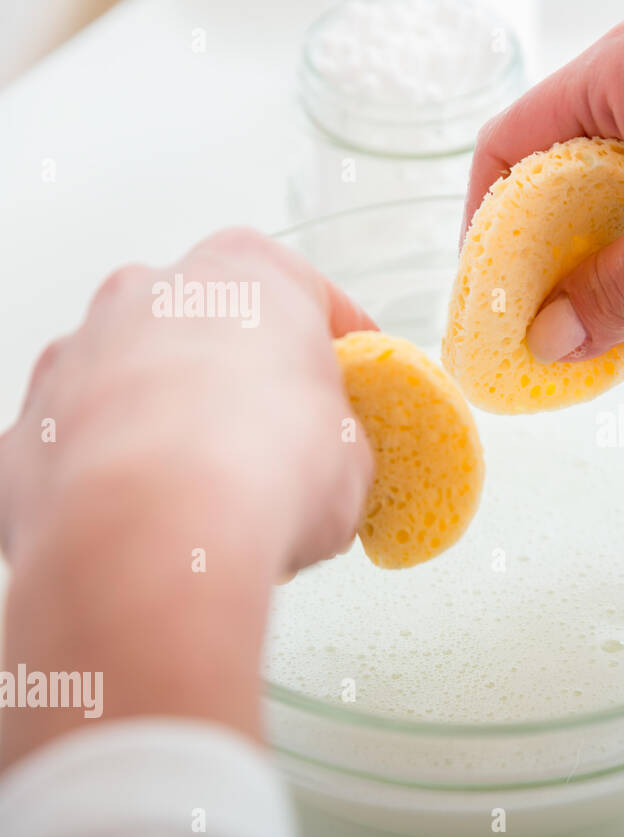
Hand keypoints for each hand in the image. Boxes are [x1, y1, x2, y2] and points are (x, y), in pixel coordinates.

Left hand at [0, 228, 374, 765]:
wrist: (153, 541)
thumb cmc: (258, 472)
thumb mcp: (355, 458)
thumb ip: (337, 438)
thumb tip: (330, 464)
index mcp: (246, 273)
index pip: (307, 294)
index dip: (336, 345)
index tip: (351, 379)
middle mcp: (149, 293)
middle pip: (208, 324)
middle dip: (241, 374)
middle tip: (280, 437)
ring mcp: (76, 355)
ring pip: (133, 378)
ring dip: (169, 420)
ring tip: (212, 490)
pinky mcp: (26, 429)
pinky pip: (81, 443)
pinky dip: (111, 474)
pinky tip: (150, 520)